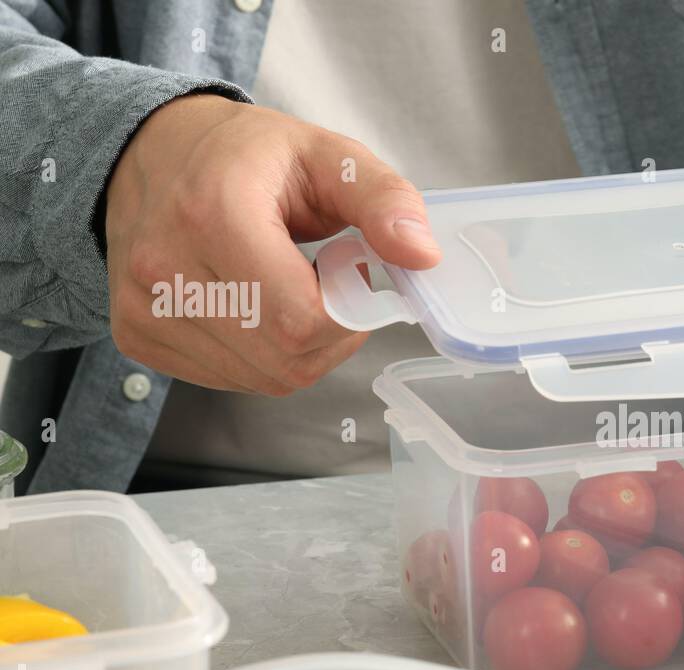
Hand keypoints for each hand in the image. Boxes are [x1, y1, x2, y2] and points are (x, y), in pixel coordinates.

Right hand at [105, 95, 439, 394]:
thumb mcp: (327, 155)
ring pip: (267, 377)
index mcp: (210, 214)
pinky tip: (256, 306)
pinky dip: (266, 355)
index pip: (301, 319)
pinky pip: (236, 379)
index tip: (348, 270)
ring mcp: (144, 311)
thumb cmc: (245, 157)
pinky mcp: (139, 339)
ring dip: (301, 346)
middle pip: (287, 357)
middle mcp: (164, 269)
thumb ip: (383, 200)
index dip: (348, 310)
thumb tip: (422, 254)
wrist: (153, 155)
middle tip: (323, 278)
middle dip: (331, 330)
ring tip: (286, 286)